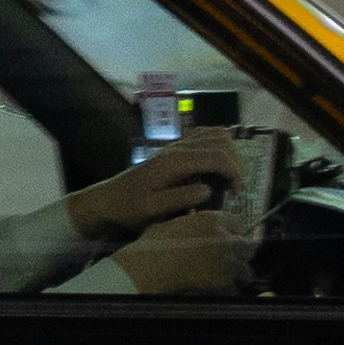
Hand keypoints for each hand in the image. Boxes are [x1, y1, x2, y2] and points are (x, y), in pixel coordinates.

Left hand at [73, 128, 242, 236]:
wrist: (108, 199)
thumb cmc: (128, 207)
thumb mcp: (151, 209)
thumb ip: (180, 198)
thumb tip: (208, 190)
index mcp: (175, 161)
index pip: (217, 156)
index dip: (234, 173)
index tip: (235, 194)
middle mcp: (178, 148)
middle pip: (221, 141)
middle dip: (235, 163)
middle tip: (233, 189)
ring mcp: (177, 146)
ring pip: (216, 135)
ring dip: (229, 154)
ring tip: (227, 179)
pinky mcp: (176, 150)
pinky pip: (205, 137)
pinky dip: (219, 148)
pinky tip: (217, 168)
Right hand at [113, 202, 250, 297]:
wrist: (150, 268)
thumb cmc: (153, 245)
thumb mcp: (171, 223)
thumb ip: (188, 223)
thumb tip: (189, 226)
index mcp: (212, 219)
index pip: (239, 223)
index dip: (235, 232)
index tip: (232, 238)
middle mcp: (225, 237)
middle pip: (248, 245)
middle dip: (241, 253)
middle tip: (231, 260)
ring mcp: (227, 260)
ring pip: (246, 269)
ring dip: (238, 273)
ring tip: (226, 278)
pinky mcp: (224, 280)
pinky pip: (235, 287)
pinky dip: (228, 289)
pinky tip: (218, 289)